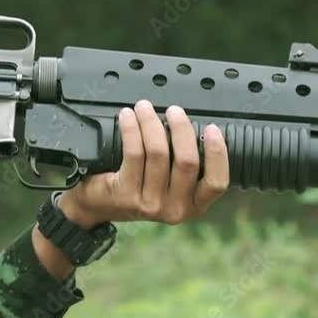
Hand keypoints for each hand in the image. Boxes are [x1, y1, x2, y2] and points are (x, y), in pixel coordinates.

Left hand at [58, 100, 229, 228]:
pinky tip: (128, 117)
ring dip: (151, 123)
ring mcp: (150, 205)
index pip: (216, 182)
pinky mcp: (127, 195)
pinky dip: (132, 129)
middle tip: (174, 111)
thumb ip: (185, 165)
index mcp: (193, 206)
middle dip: (181, 128)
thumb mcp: (170, 184)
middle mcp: (175, 209)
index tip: (211, 128)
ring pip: (158, 153)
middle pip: (187, 161)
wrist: (100, 204)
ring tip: (144, 108)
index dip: (217, 153)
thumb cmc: (139, 187)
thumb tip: (191, 126)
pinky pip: (134, 153)